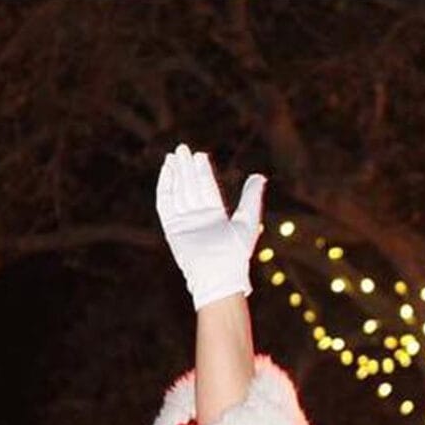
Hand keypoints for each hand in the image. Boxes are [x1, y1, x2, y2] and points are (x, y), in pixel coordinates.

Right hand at [156, 144, 266, 310]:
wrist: (218, 275)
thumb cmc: (236, 254)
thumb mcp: (247, 221)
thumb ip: (251, 198)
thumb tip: (259, 176)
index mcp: (216, 217)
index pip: (207, 189)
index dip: (202, 171)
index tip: (199, 155)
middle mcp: (199, 218)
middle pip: (191, 187)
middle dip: (186, 168)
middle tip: (182, 149)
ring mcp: (185, 223)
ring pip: (178, 193)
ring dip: (175, 175)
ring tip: (173, 156)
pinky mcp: (172, 229)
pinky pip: (166, 205)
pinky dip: (165, 188)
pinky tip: (166, 172)